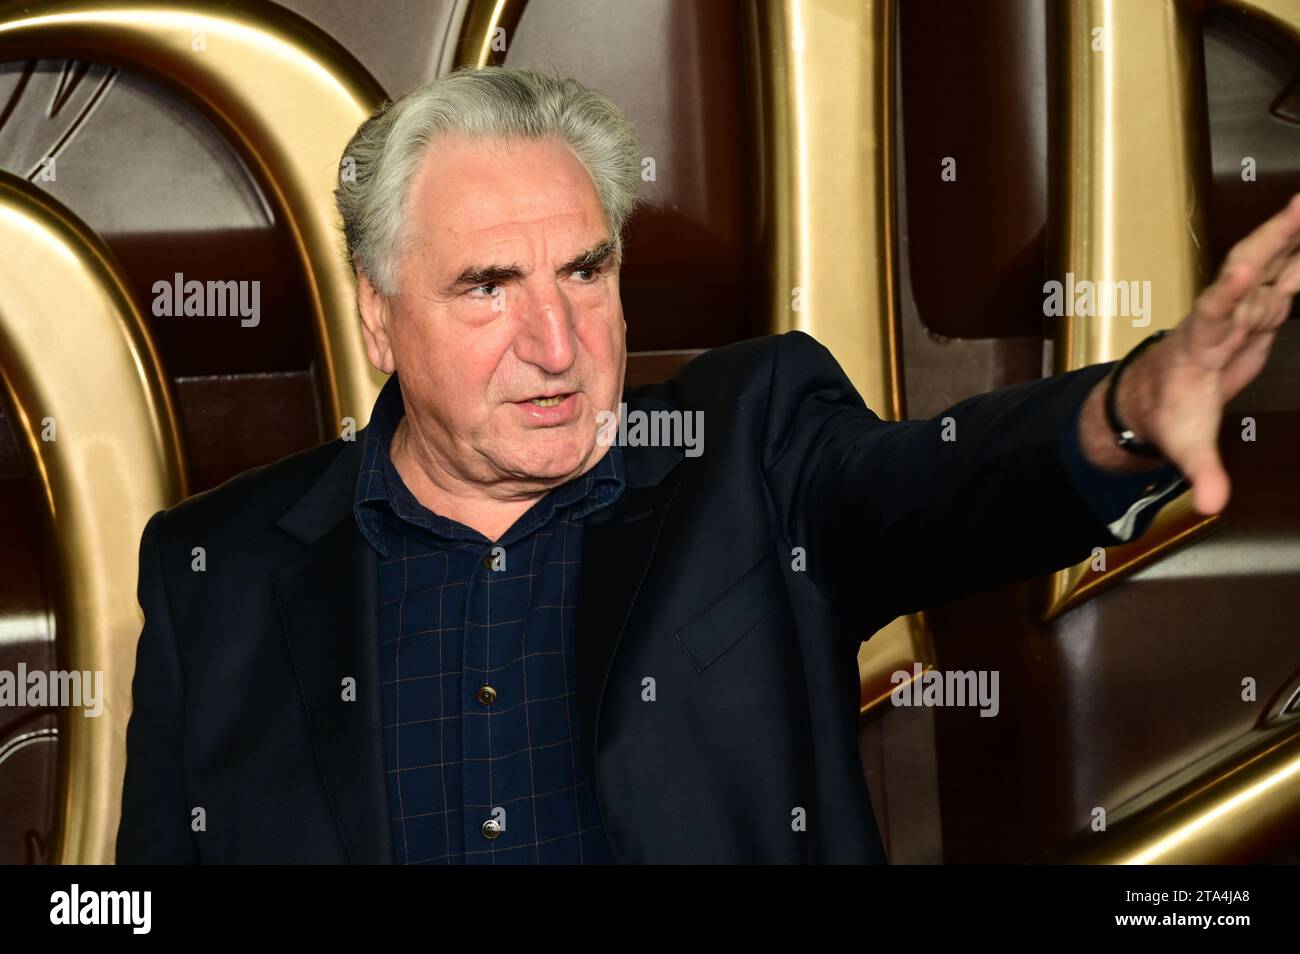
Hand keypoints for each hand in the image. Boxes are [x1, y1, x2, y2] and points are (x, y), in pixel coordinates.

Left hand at [1078, 192, 1299, 514]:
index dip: (1233, 291)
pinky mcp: (1258, 310)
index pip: (1215, 311)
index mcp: (1200, 343)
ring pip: (1269, 263)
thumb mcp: (1185, 445)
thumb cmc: (1169, 414)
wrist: (1154, 396)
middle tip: (1298, 205)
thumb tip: (1212, 505)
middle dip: (1271, 239)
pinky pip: (1288, 274)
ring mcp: (1241, 308)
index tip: (1247, 269)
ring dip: (1291, 231)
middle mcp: (1221, 316)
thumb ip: (1201, 471)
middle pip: (1246, 271)